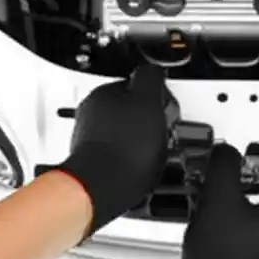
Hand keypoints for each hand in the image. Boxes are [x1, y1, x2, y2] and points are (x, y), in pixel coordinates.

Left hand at [56, 65, 171, 235]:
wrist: (103, 187)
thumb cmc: (124, 148)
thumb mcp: (149, 101)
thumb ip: (151, 79)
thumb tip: (153, 70)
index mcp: (104, 93)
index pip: (135, 82)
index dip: (157, 94)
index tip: (166, 106)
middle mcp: (92, 113)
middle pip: (128, 108)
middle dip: (146, 117)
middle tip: (163, 129)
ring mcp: (91, 138)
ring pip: (123, 131)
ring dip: (139, 138)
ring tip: (155, 151)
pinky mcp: (94, 162)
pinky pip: (119, 153)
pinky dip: (130, 157)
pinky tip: (142, 166)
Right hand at [169, 143, 258, 258]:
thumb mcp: (218, 198)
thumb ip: (225, 166)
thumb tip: (227, 152)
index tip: (252, 150)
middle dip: (251, 182)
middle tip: (233, 174)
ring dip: (242, 206)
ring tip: (218, 201)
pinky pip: (252, 243)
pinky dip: (237, 228)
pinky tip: (213, 230)